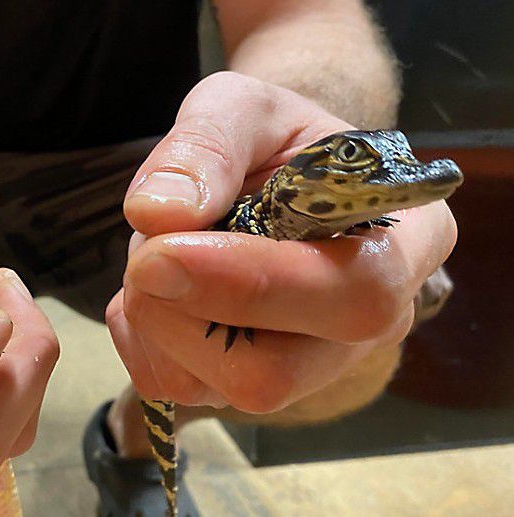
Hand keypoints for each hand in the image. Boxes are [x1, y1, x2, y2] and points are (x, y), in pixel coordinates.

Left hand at [107, 72, 456, 411]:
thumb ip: (206, 143)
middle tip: (144, 255)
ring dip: (156, 322)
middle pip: (277, 374)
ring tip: (157, 256)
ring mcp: (312, 366)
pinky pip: (176, 388)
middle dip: (184, 316)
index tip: (161, 251)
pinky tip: (154, 290)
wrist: (262, 174)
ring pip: (216, 389)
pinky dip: (141, 339)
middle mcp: (372, 323)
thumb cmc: (270, 138)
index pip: (355, 294)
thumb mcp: (242, 106)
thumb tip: (158, 212)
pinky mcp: (250, 384)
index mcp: (406, 242)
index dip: (252, 284)